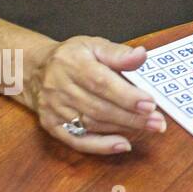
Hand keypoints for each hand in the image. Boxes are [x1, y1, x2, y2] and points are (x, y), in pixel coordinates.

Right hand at [22, 36, 165, 154]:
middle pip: (99, 108)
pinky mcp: (52, 126)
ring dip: (123, 129)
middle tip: (158, 122)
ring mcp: (54, 109)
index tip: (150, 104)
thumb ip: (118, 53)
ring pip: (92, 124)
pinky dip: (101, 146)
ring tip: (149, 128)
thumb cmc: (73, 57)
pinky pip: (77, 140)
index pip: (101, 83)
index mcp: (73, 64)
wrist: (35, 70)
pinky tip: (122, 145)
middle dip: (132, 117)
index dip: (126, 96)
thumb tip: (141, 55)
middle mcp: (60, 88)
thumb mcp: (94, 45)